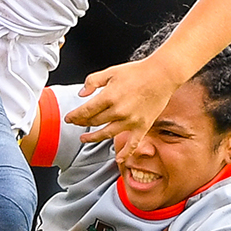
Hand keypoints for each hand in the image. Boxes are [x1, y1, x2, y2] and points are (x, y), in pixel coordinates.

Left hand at [64, 57, 179, 163]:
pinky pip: (132, 144)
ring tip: (85, 138)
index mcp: (109, 96)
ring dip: (93, 138)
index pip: (85, 111)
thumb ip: (93, 81)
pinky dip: (125, 153)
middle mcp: (118, 111)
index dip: (74, 116)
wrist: (161, 75)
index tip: (69, 118)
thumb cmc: (137, 71)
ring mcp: (131, 121)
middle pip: (94, 122)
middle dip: (82, 123)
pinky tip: (118, 159)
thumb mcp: (111, 71)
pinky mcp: (142, 126)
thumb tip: (81, 94)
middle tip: (77, 123)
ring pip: (107, 134)